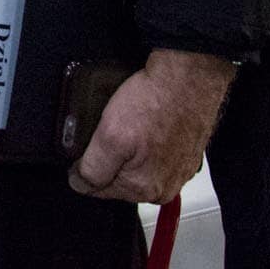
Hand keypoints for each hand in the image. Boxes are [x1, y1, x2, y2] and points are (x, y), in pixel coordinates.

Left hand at [68, 50, 233, 204]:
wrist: (189, 79)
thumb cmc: (155, 103)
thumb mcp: (109, 137)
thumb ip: (92, 169)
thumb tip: (80, 185)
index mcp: (144, 189)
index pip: (97, 189)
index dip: (85, 165)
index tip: (90, 144)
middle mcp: (165, 187)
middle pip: (117, 179)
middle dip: (108, 157)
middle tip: (110, 129)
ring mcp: (177, 171)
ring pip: (134, 166)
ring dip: (126, 149)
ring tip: (129, 123)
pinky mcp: (184, 155)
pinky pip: (153, 154)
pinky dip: (145, 141)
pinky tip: (143, 123)